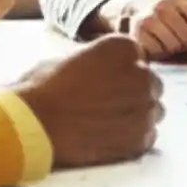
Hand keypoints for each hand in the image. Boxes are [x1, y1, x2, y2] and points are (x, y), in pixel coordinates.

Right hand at [15, 35, 163, 167]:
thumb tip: (99, 67)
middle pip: (149, 83)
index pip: (136, 57)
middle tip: (106, 105)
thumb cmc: (42, 90)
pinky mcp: (142, 138)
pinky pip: (148, 136)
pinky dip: (133, 138)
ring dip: (135, 115)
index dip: (120, 71)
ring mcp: (146, 107)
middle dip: (132, 92)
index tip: (105, 82)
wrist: (34, 126)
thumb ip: (95, 60)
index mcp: (123, 47)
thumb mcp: (67, 58)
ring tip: (105, 124)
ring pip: (152, 110)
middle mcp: (142, 74)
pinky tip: (108, 139)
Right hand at [128, 0, 186, 62]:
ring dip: (174, 51)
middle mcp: (164, 4)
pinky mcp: (137, 33)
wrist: (134, 11)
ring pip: (174, 47)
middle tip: (182, 44)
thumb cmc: (169, 20)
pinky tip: (157, 46)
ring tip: (167, 43)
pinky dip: (160, 54)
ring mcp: (149, 17)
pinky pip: (158, 52)